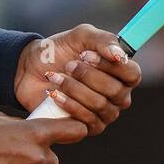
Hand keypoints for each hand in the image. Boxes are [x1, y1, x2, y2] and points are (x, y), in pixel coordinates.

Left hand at [13, 24, 141, 134]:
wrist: (30, 69)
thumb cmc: (59, 51)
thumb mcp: (81, 35)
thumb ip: (104, 40)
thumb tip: (120, 55)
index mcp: (121, 73)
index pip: (133, 74)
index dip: (112, 66)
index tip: (86, 54)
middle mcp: (117, 95)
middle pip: (115, 91)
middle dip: (88, 76)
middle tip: (68, 65)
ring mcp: (104, 113)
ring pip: (99, 105)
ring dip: (74, 88)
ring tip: (56, 77)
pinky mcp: (88, 127)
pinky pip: (86, 120)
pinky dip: (68, 103)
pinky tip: (54, 93)